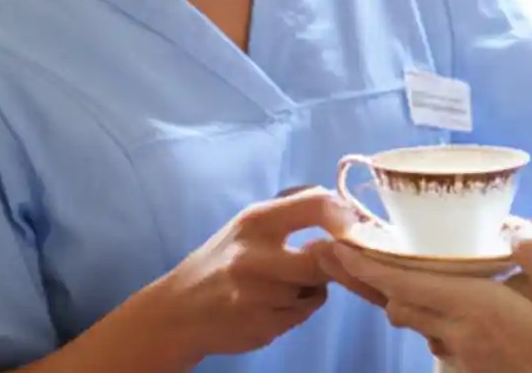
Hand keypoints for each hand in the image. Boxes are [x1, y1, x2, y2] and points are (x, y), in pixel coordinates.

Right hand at [147, 187, 353, 363]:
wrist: (177, 313)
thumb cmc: (221, 262)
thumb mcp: (248, 225)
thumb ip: (294, 213)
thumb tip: (346, 209)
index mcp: (256, 221)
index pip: (318, 205)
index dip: (345, 216)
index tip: (354, 226)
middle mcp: (256, 256)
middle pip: (325, 257)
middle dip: (330, 262)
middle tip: (322, 261)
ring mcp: (259, 295)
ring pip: (318, 288)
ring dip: (311, 287)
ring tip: (283, 285)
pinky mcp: (263, 326)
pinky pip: (304, 313)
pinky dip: (298, 308)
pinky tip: (271, 304)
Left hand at [329, 234, 531, 372]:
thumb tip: (513, 228)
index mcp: (478, 310)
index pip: (407, 283)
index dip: (367, 265)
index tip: (336, 246)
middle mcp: (461, 335)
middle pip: (398, 304)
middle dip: (366, 279)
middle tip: (341, 254)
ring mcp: (466, 358)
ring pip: (414, 324)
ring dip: (395, 298)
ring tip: (378, 272)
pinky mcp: (475, 372)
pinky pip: (437, 340)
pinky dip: (424, 317)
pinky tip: (435, 303)